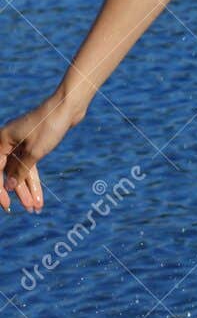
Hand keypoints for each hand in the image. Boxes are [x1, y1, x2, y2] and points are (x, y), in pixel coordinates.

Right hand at [0, 93, 79, 213]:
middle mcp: (8, 142)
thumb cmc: (49, 125)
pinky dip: (34, 180)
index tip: (7, 206)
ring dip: (28, 189)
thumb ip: (20, 170)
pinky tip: (39, 196)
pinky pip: (30, 166)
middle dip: (18, 193)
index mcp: (2, 140)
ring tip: (35, 208)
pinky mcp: (32, 144)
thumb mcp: (34, 152)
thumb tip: (9, 187)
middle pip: (9, 173)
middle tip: (27, 209)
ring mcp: (20, 143)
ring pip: (20, 171)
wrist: (68, 107)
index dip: (0, 190)